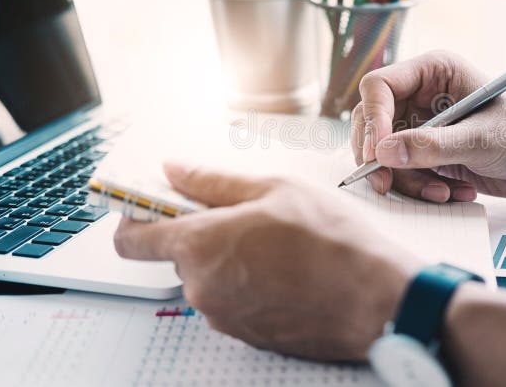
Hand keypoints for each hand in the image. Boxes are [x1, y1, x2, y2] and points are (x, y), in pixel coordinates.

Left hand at [114, 162, 422, 360]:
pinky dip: (248, 283)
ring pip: (209, 277)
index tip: (148, 202)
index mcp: (200, 245)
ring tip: (276, 243)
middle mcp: (202, 287)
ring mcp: (224, 315)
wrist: (373, 298)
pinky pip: (232, 301)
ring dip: (229, 258)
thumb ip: (212, 181)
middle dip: (201, 232)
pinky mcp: (247, 335)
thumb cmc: (331, 241)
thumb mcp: (274, 189)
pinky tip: (285, 269)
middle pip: (178, 254)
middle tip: (244, 215)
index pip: (132, 238)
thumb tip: (175, 170)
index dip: (135, 215)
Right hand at [351, 51, 505, 200]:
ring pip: (383, 155)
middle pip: (371, 123)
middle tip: (388, 185)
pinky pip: (402, 173)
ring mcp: (420, 125)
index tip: (379, 154)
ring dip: (407, 180)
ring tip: (442, 192)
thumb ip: (433, 145)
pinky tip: (453, 191)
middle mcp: (420, 95)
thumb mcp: (481, 140)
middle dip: (380, 158)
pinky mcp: (425, 153)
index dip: (373, 119)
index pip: (379, 86)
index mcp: (433, 72)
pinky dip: (420, 189)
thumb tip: (384, 154)